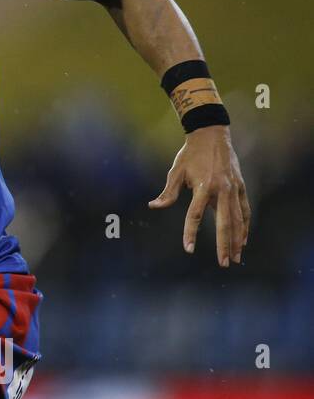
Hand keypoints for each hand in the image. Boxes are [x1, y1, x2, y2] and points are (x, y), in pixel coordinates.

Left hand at [148, 125, 249, 266]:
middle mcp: (222, 189)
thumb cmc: (190, 154)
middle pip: (224, 223)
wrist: (212, 135)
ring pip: (237, 219)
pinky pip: (244, 210)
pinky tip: (242, 240)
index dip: (190, 233)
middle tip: (223, 263)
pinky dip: (244, 226)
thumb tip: (153, 206)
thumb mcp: (176, 171)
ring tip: (235, 257)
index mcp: (203, 186)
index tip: (188, 249)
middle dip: (223, 245)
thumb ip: (168, 192)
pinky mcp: (241, 187)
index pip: (195, 215)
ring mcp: (234, 189)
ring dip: (236, 239)